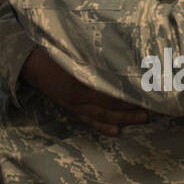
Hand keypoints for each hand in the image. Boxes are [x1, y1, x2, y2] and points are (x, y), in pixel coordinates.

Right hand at [23, 48, 149, 137]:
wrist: (32, 64)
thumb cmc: (55, 52)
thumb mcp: (76, 52)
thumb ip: (98, 59)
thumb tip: (122, 60)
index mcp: (82, 81)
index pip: (110, 92)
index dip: (128, 96)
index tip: (146, 92)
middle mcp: (79, 97)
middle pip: (109, 107)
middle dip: (130, 111)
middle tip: (150, 111)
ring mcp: (75, 105)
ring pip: (102, 116)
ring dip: (123, 119)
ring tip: (142, 119)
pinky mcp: (72, 109)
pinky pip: (89, 121)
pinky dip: (103, 128)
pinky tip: (117, 132)